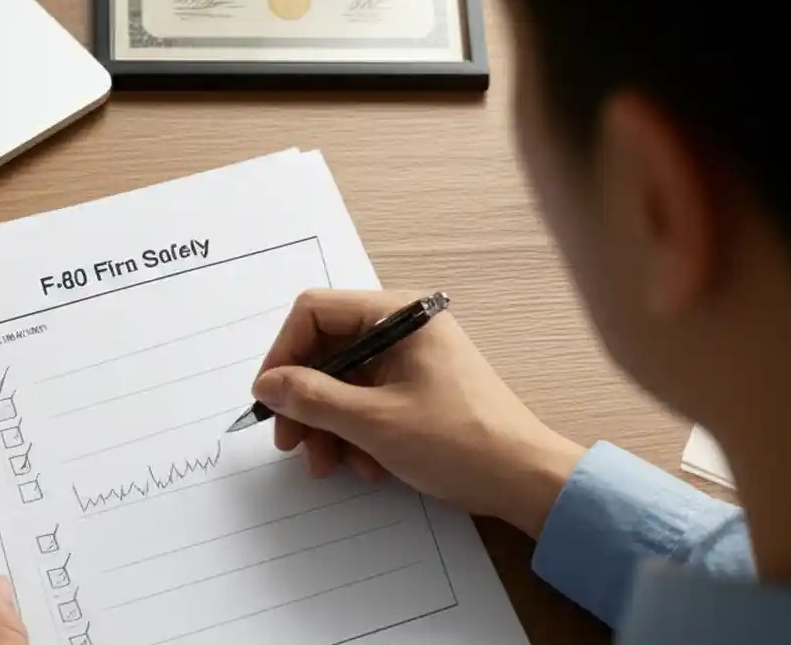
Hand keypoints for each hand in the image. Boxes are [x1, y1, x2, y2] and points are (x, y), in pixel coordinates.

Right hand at [252, 290, 586, 537]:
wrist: (524, 479)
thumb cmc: (459, 441)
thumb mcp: (373, 421)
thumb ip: (311, 398)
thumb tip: (267, 384)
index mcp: (397, 315)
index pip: (314, 312)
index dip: (283, 354)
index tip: (269, 398)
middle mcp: (402, 327)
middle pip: (326, 350)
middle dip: (305, 401)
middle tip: (291, 444)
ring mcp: (411, 358)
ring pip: (342, 381)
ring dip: (328, 425)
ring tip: (330, 465)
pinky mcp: (417, 388)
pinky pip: (367, 400)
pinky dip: (355, 432)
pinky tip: (364, 466)